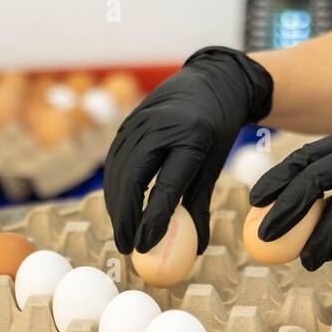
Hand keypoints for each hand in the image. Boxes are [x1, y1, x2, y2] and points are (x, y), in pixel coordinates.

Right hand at [104, 47, 272, 253]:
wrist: (211, 81)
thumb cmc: (218, 130)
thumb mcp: (215, 165)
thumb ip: (202, 205)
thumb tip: (195, 250)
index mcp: (192, 138)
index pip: (166, 186)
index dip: (153, 219)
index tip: (145, 246)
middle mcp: (161, 128)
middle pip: (132, 180)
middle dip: (125, 219)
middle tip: (128, 247)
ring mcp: (139, 123)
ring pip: (118, 172)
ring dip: (116, 208)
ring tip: (123, 234)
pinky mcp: (127, 124)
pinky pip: (114, 162)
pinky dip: (114, 190)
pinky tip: (118, 210)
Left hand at [249, 122, 331, 269]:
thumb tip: (302, 212)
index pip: (308, 156)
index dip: (278, 178)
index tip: (256, 200)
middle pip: (311, 176)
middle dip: (281, 206)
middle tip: (261, 232)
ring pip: (331, 206)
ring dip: (309, 238)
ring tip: (297, 259)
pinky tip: (322, 259)